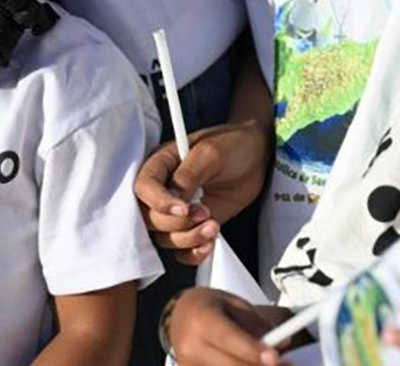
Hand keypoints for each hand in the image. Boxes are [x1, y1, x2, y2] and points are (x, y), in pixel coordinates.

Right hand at [135, 120, 270, 263]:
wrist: (255, 157)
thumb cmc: (231, 146)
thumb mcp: (211, 153)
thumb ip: (189, 174)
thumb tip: (173, 198)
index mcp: (160, 164)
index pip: (144, 187)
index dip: (160, 202)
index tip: (184, 208)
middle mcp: (162, 189)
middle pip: (150, 218)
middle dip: (179, 223)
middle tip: (206, 213)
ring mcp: (176, 211)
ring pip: (164, 238)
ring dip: (189, 238)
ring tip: (214, 226)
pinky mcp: (190, 227)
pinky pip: (180, 250)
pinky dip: (193, 253)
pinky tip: (209, 243)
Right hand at [168, 289, 280, 365]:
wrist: (179, 317)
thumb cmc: (210, 308)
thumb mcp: (235, 304)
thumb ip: (256, 324)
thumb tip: (281, 344)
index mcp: (201, 320)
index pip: (228, 338)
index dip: (252, 350)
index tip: (276, 357)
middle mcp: (191, 346)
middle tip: (288, 363)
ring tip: (275, 364)